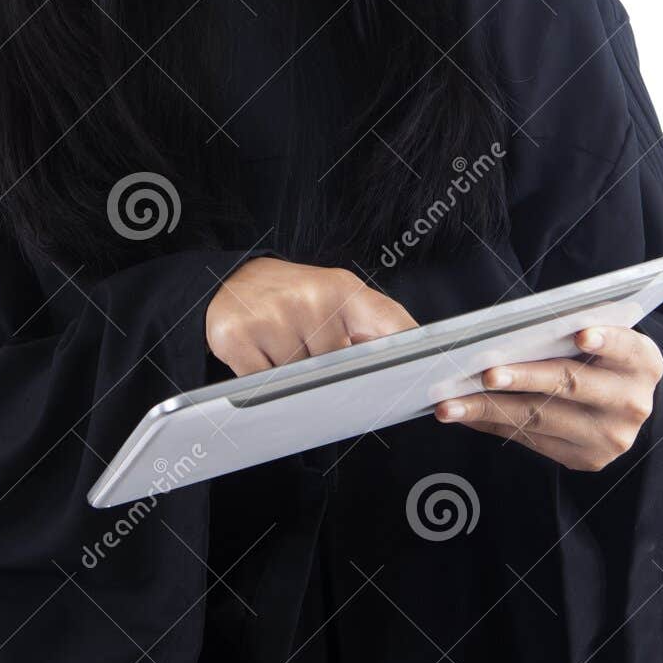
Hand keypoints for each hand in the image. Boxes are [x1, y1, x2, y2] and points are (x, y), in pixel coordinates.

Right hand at [206, 257, 417, 377]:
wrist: (234, 278)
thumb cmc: (295, 297)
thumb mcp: (339, 298)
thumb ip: (376, 326)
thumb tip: (413, 366)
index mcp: (343, 290)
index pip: (390, 324)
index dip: (409, 352)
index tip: (428, 380)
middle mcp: (310, 298)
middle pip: (340, 371)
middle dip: (331, 376)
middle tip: (316, 361)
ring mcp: (272, 316)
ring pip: (299, 381)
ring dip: (294, 379)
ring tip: (283, 350)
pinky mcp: (237, 336)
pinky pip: (263, 383)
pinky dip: (264, 381)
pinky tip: (262, 356)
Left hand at [433, 325, 662, 471]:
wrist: (624, 404)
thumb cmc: (600, 358)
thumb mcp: (603, 338)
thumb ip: (575, 328)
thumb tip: (511, 329)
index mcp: (642, 362)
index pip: (626, 347)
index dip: (605, 341)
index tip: (580, 335)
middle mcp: (632, 402)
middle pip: (570, 385)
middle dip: (523, 378)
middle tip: (485, 374)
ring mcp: (611, 437)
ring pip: (541, 419)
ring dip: (489, 409)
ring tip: (450, 403)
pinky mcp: (588, 460)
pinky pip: (532, 441)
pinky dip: (493, 424)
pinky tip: (464, 414)